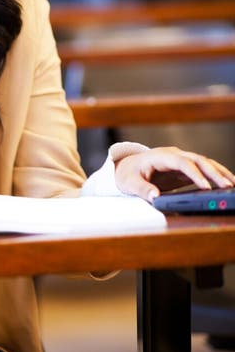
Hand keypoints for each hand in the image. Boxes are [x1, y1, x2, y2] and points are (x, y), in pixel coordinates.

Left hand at [114, 146, 234, 201]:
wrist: (126, 167)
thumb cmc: (127, 174)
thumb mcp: (129, 183)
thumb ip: (141, 189)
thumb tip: (154, 196)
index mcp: (160, 156)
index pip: (182, 163)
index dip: (195, 174)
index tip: (206, 187)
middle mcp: (173, 155)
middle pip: (197, 160)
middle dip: (214, 172)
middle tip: (228, 186)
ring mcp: (180, 160)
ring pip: (204, 162)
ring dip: (219, 172)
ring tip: (232, 184)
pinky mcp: (184, 168)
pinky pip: (202, 169)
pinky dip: (215, 175)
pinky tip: (226, 183)